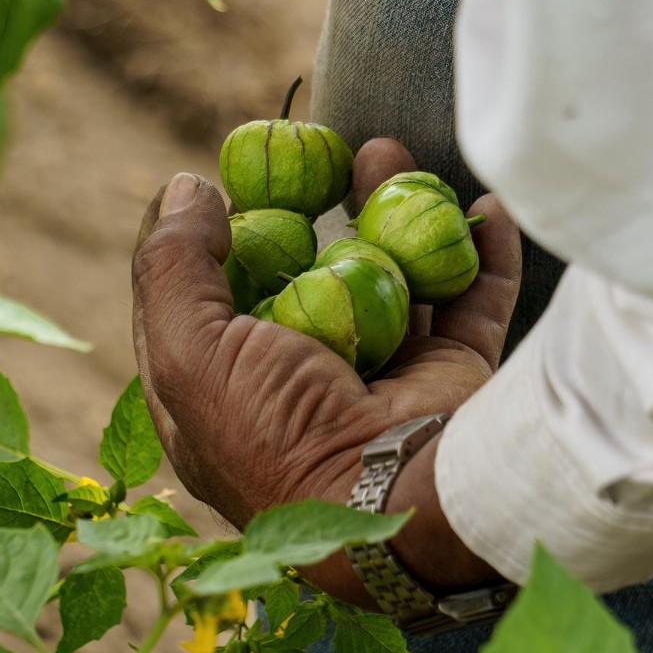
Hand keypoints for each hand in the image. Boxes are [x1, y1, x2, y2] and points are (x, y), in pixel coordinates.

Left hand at [132, 138, 521, 604]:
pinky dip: (481, 258)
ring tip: (390, 155)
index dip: (216, 243)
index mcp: (228, 400)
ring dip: (393, 215)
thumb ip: (171, 270)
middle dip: (314, 211)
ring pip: (388, 283)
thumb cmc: (277, 431)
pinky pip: (470, 306)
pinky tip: (481, 208)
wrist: (396, 499)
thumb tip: (182, 192)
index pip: (211, 308)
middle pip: (306, 281)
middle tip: (321, 153)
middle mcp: (301, 395)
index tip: (231, 182)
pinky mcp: (448, 382)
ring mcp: (380, 389)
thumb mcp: (187, 352)